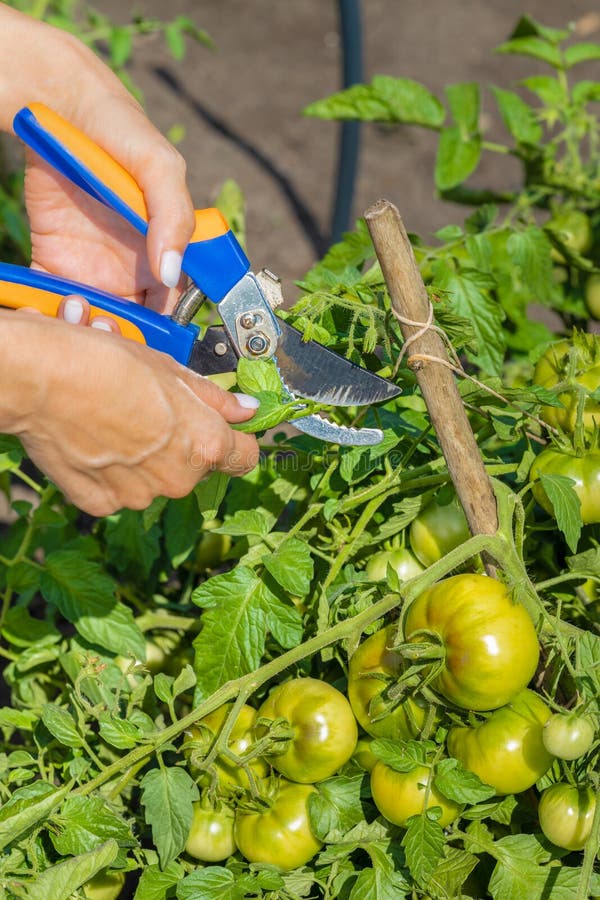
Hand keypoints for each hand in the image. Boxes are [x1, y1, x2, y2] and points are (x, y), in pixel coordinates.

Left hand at [0, 5, 193, 312]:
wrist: (60, 106)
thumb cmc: (120, 132)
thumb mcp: (160, 167)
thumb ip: (175, 217)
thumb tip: (172, 272)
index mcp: (162, 255)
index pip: (170, 307)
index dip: (163, 328)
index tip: (150, 337)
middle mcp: (129, 270)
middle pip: (131, 323)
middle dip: (122, 336)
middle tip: (107, 331)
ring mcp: (90, 268)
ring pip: (92, 318)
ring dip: (85, 327)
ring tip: (77, 315)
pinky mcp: (52, 262)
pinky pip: (51, 300)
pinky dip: (48, 313)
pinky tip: (49, 310)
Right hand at [4, 312, 258, 516]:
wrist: (40, 379)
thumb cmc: (104, 364)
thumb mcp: (170, 369)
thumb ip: (214, 399)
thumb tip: (247, 410)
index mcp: (205, 444)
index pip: (246, 456)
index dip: (238, 440)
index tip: (227, 430)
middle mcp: (178, 479)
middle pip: (196, 468)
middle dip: (181, 446)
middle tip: (150, 414)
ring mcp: (139, 496)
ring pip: (155, 481)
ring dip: (145, 461)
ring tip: (116, 424)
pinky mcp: (102, 504)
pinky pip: (118, 492)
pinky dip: (110, 473)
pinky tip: (94, 443)